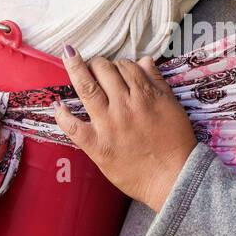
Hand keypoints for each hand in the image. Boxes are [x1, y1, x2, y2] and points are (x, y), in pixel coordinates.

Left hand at [53, 47, 197, 211]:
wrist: (175, 177)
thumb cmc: (177, 143)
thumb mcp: (172, 106)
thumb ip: (157, 82)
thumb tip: (144, 61)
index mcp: (145, 95)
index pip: (126, 66)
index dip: (120, 64)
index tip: (118, 70)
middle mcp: (124, 105)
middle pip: (104, 71)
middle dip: (98, 64)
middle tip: (96, 67)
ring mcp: (108, 125)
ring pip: (87, 88)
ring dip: (76, 69)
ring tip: (69, 57)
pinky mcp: (98, 146)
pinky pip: (74, 127)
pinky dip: (63, 115)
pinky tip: (58, 106)